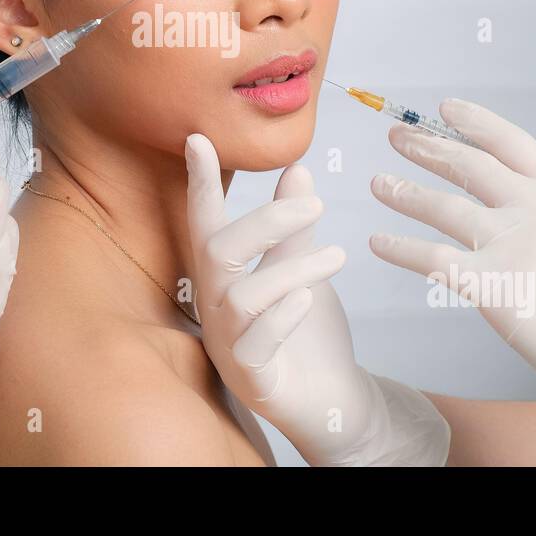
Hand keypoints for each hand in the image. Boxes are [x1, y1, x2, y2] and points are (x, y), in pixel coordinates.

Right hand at [184, 133, 449, 466]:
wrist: (331, 398)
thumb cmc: (309, 332)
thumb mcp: (303, 268)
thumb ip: (294, 227)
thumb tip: (299, 167)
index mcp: (225, 275)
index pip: (205, 222)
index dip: (200, 182)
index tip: (199, 137)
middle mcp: (217, 306)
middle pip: (217, 251)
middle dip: (264, 221)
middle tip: (317, 203)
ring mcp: (229, 344)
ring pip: (242, 295)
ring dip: (291, 269)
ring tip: (336, 257)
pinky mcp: (252, 379)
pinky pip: (254, 345)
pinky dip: (280, 318)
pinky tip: (307, 301)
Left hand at [369, 98, 535, 465]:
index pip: (511, 142)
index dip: (473, 121)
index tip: (445, 109)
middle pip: (467, 166)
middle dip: (427, 147)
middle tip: (397, 136)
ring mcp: (511, 245)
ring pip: (442, 207)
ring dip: (404, 192)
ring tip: (377, 182)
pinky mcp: (492, 287)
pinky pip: (431, 259)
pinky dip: (398, 247)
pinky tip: (377, 242)